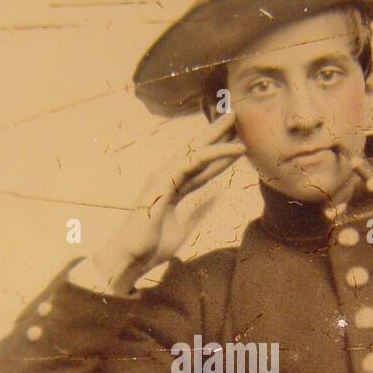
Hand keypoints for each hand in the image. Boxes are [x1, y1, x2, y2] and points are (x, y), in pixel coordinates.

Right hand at [87, 113, 245, 292]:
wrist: (132, 257)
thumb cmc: (152, 246)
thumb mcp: (184, 227)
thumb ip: (199, 210)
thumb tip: (216, 197)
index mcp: (174, 187)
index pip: (201, 166)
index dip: (220, 155)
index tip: (240, 143)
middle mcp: (169, 176)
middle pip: (198, 150)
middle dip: (217, 133)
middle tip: (236, 114)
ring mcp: (165, 175)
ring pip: (197, 149)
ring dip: (218, 133)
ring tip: (237, 118)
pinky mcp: (165, 180)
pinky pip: (195, 160)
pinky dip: (216, 152)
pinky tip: (236, 148)